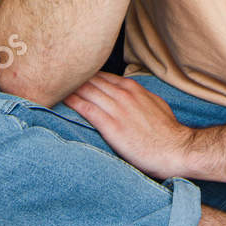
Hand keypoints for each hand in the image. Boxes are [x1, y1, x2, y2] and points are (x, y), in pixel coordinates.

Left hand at [63, 73, 194, 180]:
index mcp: (132, 89)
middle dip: (71, 77)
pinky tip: (58, 100)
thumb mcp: (154, 105)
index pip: (100, 76)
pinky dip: (71, 103)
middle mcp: (122, 94)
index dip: (83, 75)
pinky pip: (85, 109)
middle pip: (89, 80)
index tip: (68, 75)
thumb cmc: (167, 132)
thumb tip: (125, 94)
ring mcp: (116, 109)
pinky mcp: (111, 126)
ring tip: (49, 85)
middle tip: (51, 76)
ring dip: (67, 88)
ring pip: (85, 91)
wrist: (176, 149)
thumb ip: (137, 97)